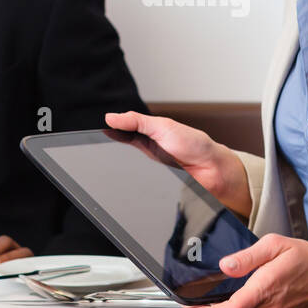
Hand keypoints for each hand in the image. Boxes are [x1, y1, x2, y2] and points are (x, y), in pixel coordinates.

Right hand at [104, 110, 251, 216]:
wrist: (214, 171)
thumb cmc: (195, 145)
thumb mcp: (163, 126)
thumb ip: (137, 121)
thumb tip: (111, 117)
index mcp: (146, 137)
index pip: (120, 136)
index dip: (107, 137)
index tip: (93, 138)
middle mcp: (145, 155)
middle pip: (119, 157)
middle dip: (110, 159)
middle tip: (102, 156)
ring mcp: (149, 173)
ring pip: (126, 175)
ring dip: (123, 174)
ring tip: (117, 170)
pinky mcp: (154, 189)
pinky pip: (138, 191)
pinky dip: (134, 189)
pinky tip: (131, 184)